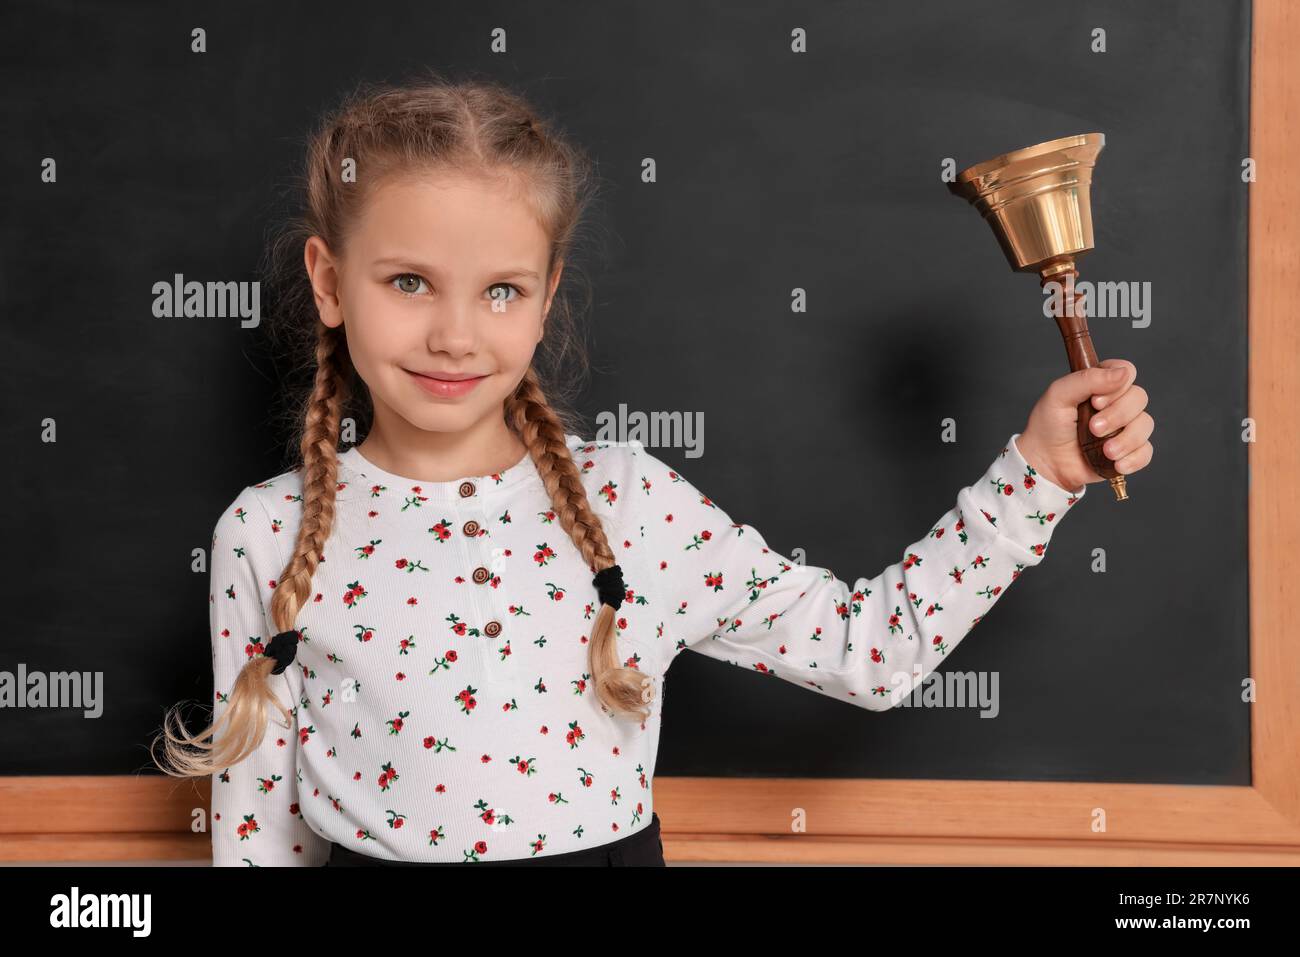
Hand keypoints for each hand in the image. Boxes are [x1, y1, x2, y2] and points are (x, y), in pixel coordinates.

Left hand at [1016, 359, 1154, 493]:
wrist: (1045, 462)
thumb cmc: (1049, 425)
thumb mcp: (1058, 395)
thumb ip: (1087, 379)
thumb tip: (1123, 373)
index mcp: (1101, 384)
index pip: (1126, 371)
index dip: (1118, 386)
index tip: (1095, 402)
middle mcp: (1117, 403)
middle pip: (1139, 397)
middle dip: (1118, 415)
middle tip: (1093, 428)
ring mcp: (1124, 428)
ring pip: (1145, 424)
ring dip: (1126, 439)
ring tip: (1105, 451)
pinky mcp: (1128, 451)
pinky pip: (1145, 452)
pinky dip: (1134, 458)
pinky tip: (1117, 464)